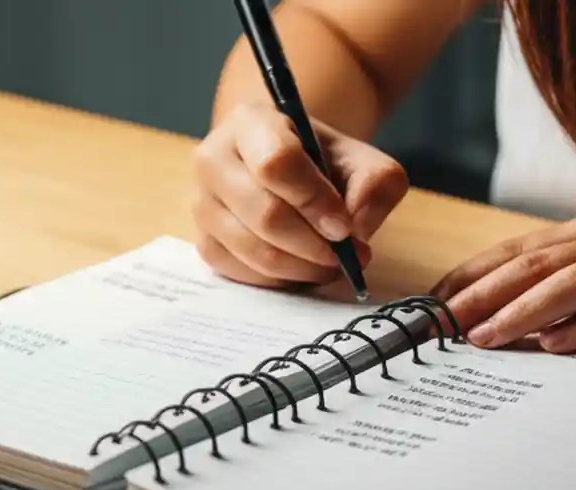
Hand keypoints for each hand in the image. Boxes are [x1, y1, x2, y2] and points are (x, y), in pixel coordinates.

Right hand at [191, 103, 408, 287]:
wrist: (280, 168)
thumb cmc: (319, 162)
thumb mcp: (360, 159)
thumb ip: (375, 184)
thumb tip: (357, 229)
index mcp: (249, 123)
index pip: (276, 164)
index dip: (315, 201)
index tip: (344, 227)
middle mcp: (212, 160)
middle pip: (265, 214)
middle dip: (315, 244)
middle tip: (349, 255)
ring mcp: (201, 205)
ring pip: (254, 251)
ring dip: (303, 268)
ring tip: (332, 263)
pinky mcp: (204, 242)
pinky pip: (243, 274)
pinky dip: (281, 281)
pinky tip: (303, 268)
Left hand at [432, 206, 575, 351]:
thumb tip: (520, 312)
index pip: (522, 248)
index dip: (472, 273)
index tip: (432, 300)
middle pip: (536, 262)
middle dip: (479, 293)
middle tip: (438, 324)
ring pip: (573, 282)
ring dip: (520, 311)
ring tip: (481, 338)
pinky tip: (551, 346)